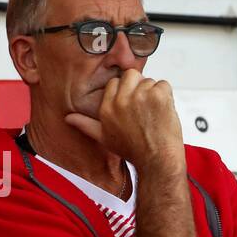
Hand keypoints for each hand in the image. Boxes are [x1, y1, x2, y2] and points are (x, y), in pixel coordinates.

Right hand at [64, 69, 183, 178]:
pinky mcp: (157, 96)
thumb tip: (69, 118)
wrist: (157, 162)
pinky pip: (164, 85)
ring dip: (156, 94)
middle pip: (132, 75)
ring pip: (150, 81)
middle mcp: (121, 100)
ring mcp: (140, 96)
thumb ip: (86, 125)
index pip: (115, 82)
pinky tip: (164, 112)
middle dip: (141, 87)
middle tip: (147, 107)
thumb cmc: (134, 152)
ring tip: (155, 114)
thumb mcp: (104, 138)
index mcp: (107, 107)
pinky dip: (167, 96)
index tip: (134, 105)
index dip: (127, 91)